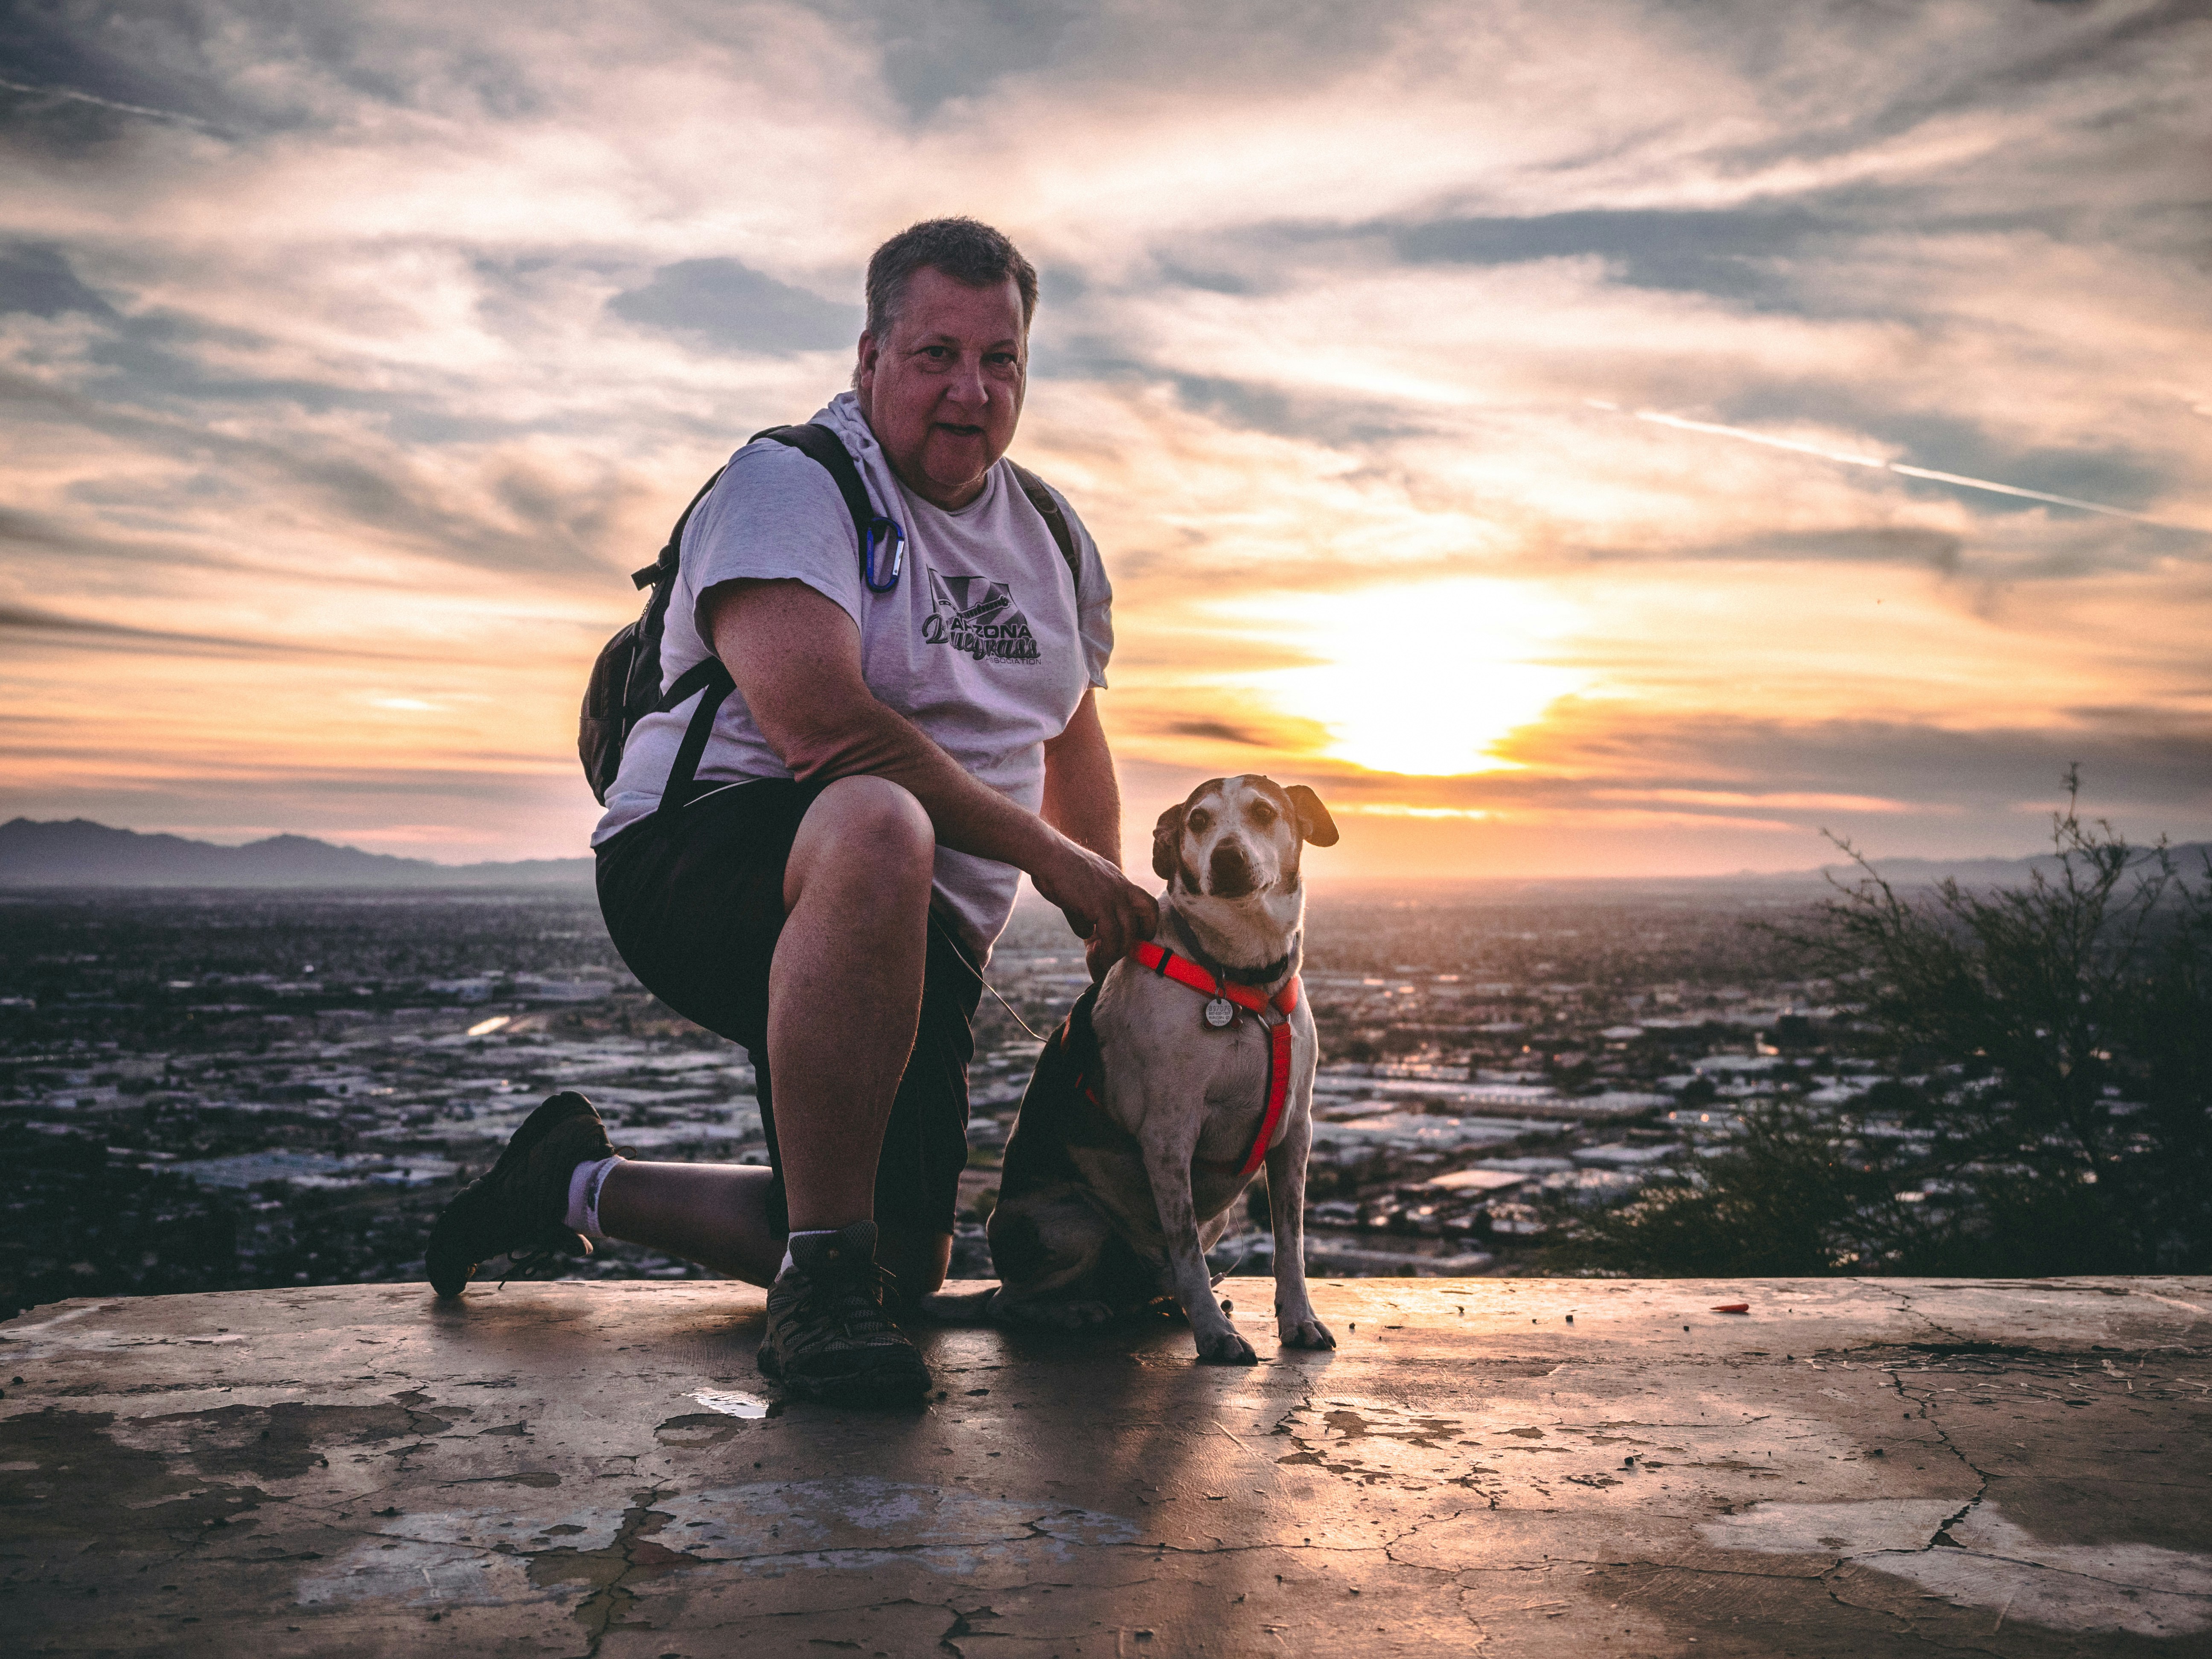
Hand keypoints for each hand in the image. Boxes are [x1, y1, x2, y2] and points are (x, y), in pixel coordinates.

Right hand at [1031, 836, 1156, 978]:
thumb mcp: (1078, 888)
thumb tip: (1086, 931)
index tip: (1138, 934)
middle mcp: (1120, 886)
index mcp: (1117, 879)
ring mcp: (1112, 895)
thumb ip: (1086, 911)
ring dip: (1118, 950)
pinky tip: (1095, 955)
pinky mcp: (1099, 905)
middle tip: (1125, 949)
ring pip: (1129, 931)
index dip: (1147, 920)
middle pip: (1149, 912)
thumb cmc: (1056, 868)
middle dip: (1141, 935)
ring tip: (1105, 960)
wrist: (1047, 854)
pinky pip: (1111, 936)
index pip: (1145, 900)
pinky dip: (1106, 951)